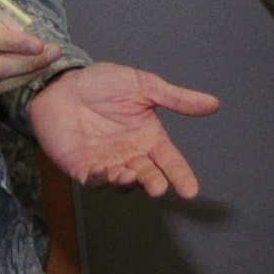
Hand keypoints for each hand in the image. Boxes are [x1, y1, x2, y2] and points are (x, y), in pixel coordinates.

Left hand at [30, 61, 219, 198]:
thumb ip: (176, 98)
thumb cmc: (101, 83)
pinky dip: (99, 179)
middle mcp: (130, 154)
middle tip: (158, 187)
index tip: (191, 191)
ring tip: (129, 174)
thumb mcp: (143, 86)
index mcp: (148, 138)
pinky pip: (93, 181)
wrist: (60, 83)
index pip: (171, 161)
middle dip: (154, 183)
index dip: (182, 176)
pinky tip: (104, 171)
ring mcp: (106, 163)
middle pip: (148, 176)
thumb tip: (214, 103)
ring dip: (126, 182)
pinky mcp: (81, 167)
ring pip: (121, 183)